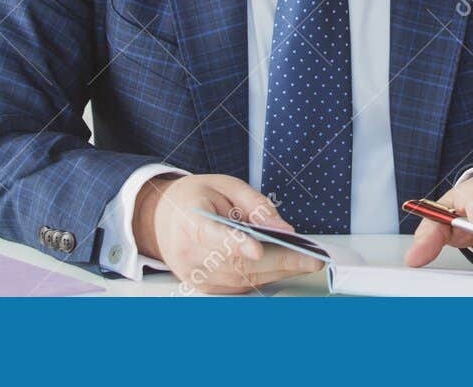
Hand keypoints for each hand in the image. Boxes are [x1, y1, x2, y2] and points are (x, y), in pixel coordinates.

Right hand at [133, 173, 321, 293]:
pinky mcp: (205, 287)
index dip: (234, 242)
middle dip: (279, 262)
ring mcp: (195, 275)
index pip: (211, 233)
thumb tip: (284, 228)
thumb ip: (256, 204)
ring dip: (277, 272)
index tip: (257, 248)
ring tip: (306, 261)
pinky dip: (264, 276)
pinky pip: (239, 286)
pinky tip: (283, 266)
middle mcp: (188, 252)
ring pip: (242, 279)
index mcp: (190, 219)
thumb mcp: (225, 185)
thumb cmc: (196, 198)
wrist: (161, 219)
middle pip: (236, 262)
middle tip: (311, 259)